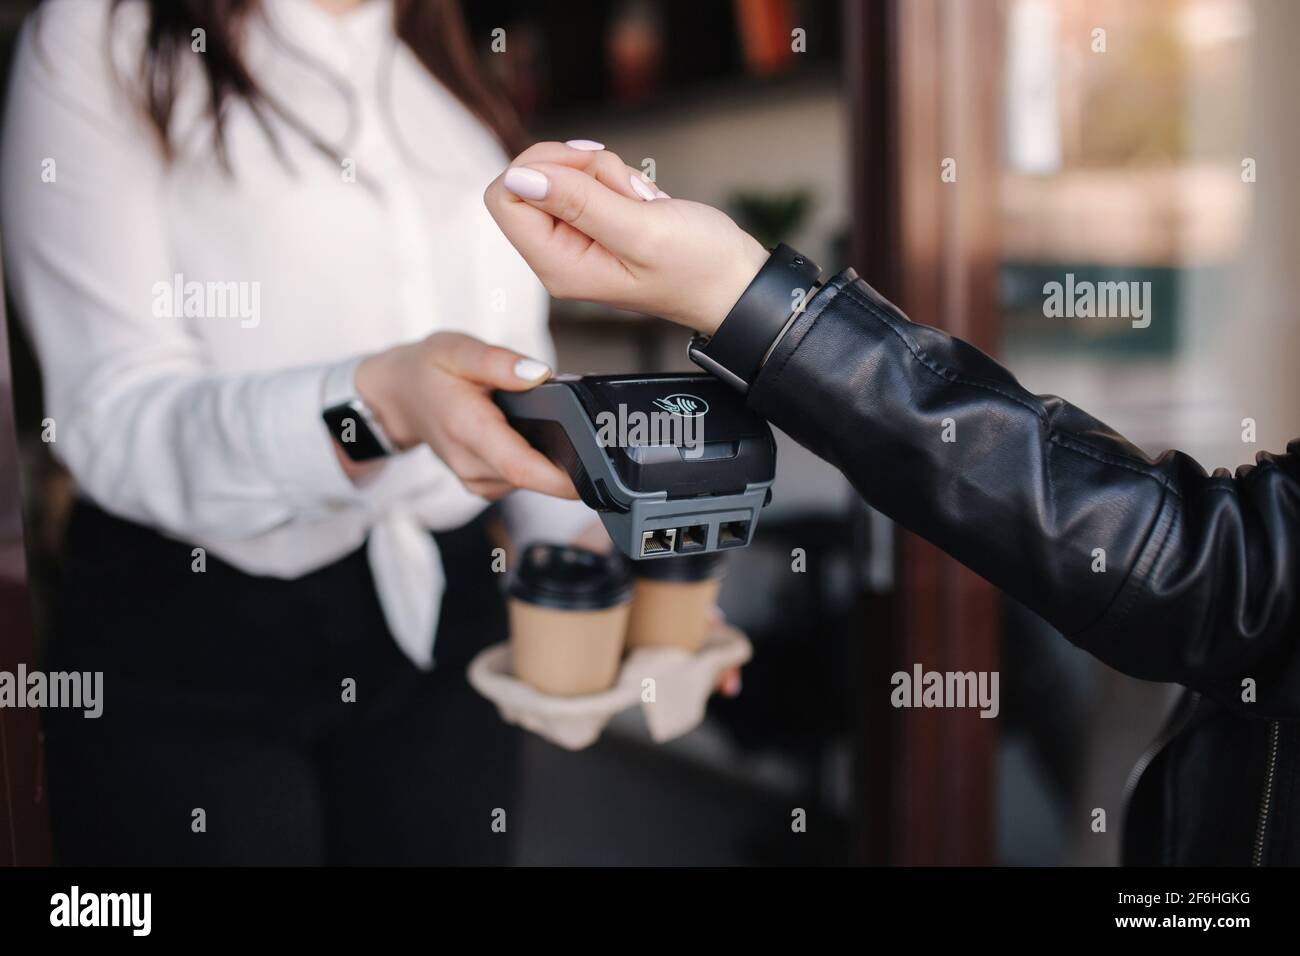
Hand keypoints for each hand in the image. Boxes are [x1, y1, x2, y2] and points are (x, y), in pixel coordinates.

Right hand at [354, 332, 576, 499]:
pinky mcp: (482, 484)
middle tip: (589, 432)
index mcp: (467, 429)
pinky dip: (532, 461)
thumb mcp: (457, 349)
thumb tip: (539, 374)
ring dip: (548, 458)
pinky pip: (520, 479)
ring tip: (542, 421)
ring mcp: (475, 479)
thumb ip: (498, 362)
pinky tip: (527, 435)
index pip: (520, 466)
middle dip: (566, 460)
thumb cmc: (428, 369)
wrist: (397, 396)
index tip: (595, 473)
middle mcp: (470, 464)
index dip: (561, 477)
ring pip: (529, 480)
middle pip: (532, 477)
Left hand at [484, 141, 768, 334]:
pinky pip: (588, 182)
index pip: (504, 196)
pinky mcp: (596, 226)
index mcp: (558, 265)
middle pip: (531, 181)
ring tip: (642, 203)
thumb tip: (519, 177)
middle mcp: (558, 255)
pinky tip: (645, 204)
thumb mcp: (641, 230)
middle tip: (623, 189)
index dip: (540, 167)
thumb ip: (578, 202)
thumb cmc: (699, 268)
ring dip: (607, 174)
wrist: (736, 282)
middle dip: (579, 169)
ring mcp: (576, 241)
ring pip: (564, 175)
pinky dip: (618, 180)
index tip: (587, 167)